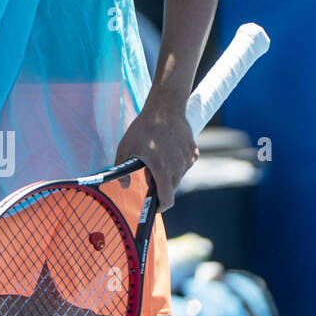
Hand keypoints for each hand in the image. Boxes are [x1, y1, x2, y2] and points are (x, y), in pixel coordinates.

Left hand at [113, 96, 198, 212]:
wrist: (165, 108)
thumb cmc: (142, 129)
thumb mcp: (125, 148)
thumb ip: (122, 170)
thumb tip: (123, 186)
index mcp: (162, 169)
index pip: (167, 199)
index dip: (160, 206)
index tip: (154, 207)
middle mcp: (179, 167)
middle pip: (171, 188)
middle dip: (160, 187)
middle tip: (148, 176)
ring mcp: (188, 159)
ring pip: (178, 175)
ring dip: (168, 174)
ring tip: (156, 159)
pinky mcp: (193, 152)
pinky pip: (184, 163)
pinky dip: (176, 163)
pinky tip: (167, 150)